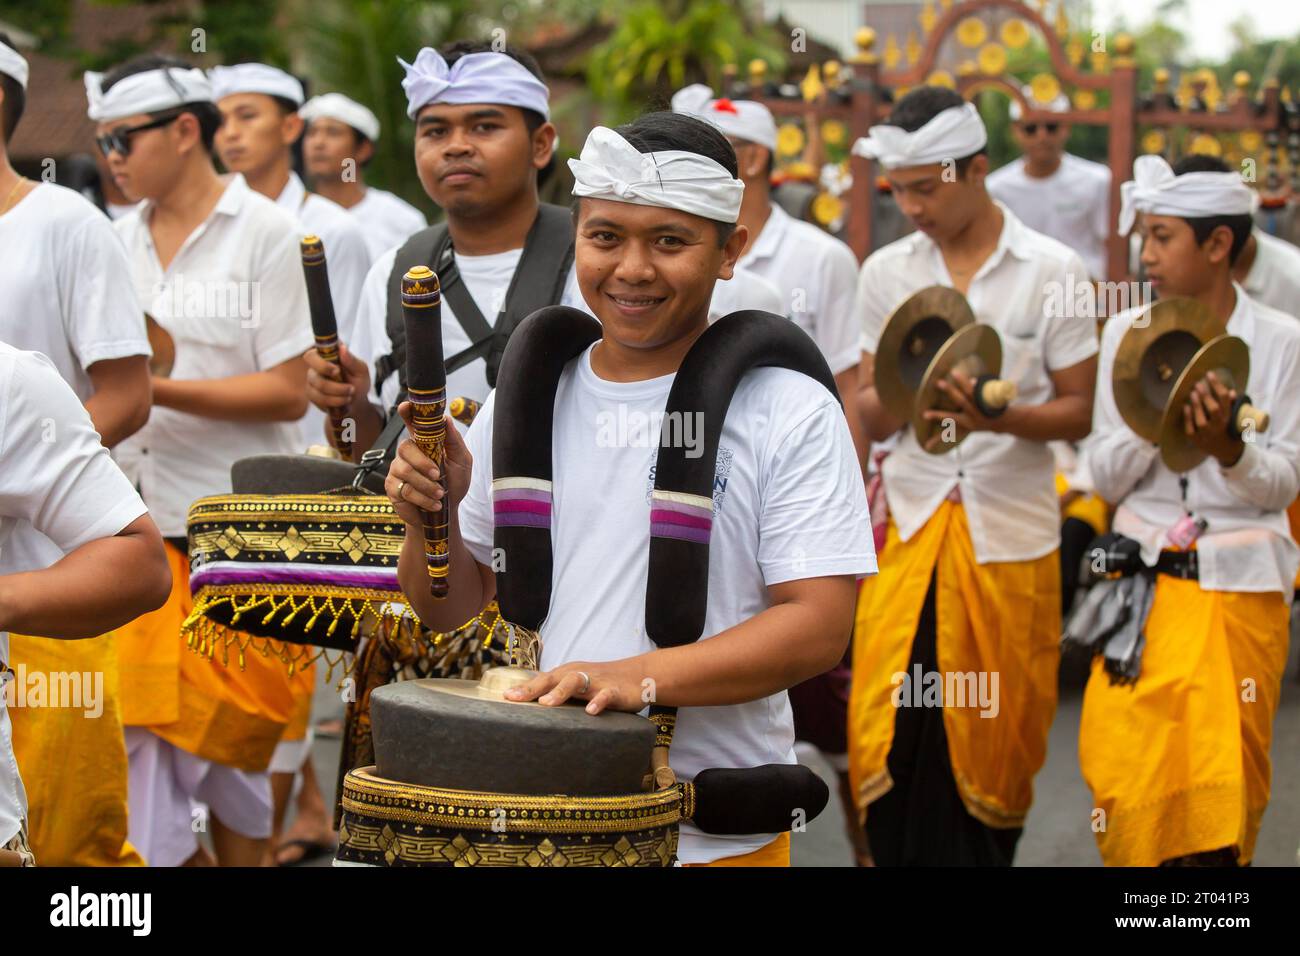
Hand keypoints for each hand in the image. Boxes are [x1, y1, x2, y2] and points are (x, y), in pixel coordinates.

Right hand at [304, 342, 369, 415]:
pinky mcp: (313, 396)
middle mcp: (315, 368)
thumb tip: (342, 348)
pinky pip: (319, 401)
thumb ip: (352, 360)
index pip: (311, 356)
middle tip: (351, 388)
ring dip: (338, 396)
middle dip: (333, 386)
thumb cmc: (359, 381)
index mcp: (326, 356)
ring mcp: (312, 382)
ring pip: (317, 391)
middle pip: (312, 375)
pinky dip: (335, 403)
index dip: (322, 364)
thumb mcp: (361, 370)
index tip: (337, 370)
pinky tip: (344, 401)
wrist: (357, 401)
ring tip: (350, 395)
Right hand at [383, 404, 472, 525]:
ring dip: (426, 484)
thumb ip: (454, 441)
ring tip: (440, 494)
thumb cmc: (454, 484)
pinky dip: (423, 498)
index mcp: (424, 443)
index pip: (412, 423)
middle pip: (405, 447)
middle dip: (423, 463)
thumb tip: (446, 419)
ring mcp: (397, 469)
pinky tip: (434, 504)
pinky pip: (405, 489)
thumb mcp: (461, 462)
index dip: (407, 413)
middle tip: (438, 475)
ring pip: (405, 471)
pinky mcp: (392, 487)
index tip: (406, 406)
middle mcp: (407, 453)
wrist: (446, 513)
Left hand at [504, 658, 648, 714]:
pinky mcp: (615, 691)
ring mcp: (597, 682)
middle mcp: (579, 675)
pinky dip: (598, 702)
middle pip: (552, 678)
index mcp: (568, 674)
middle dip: (532, 688)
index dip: (523, 689)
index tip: (504, 697)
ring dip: (560, 692)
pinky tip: (591, 712)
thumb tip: (534, 712)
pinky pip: (606, 695)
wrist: (639, 676)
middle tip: (513, 698)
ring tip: (546, 704)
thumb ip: (559, 696)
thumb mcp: (579, 688)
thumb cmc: (602, 684)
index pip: (542, 680)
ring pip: (575, 681)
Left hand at [921, 368, 1001, 450]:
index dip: (964, 382)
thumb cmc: (993, 404)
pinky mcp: (963, 430)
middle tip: (938, 382)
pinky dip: (936, 440)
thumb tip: (973, 381)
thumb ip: (982, 390)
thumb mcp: (991, 395)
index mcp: (982, 404)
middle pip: (961, 401)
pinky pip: (949, 435)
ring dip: (938, 416)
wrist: (1001, 422)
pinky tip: (926, 445)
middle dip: (950, 391)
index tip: (954, 372)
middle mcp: (974, 414)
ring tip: (924, 414)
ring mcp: (968, 423)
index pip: (972, 391)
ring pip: (952, 419)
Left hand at [1182, 371, 1243, 466]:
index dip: (1217, 385)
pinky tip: (1185, 406)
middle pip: (1213, 409)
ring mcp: (1207, 434)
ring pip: (1201, 419)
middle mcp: (1219, 426)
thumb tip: (1231, 392)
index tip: (1210, 374)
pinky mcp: (1197, 440)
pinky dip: (1187, 417)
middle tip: (1198, 384)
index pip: (1224, 399)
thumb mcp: (1237, 419)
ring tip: (1192, 393)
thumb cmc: (1231, 431)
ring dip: (1196, 405)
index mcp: (1230, 418)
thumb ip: (1233, 406)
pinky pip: (1191, 428)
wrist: (1228, 453)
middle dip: (1205, 395)